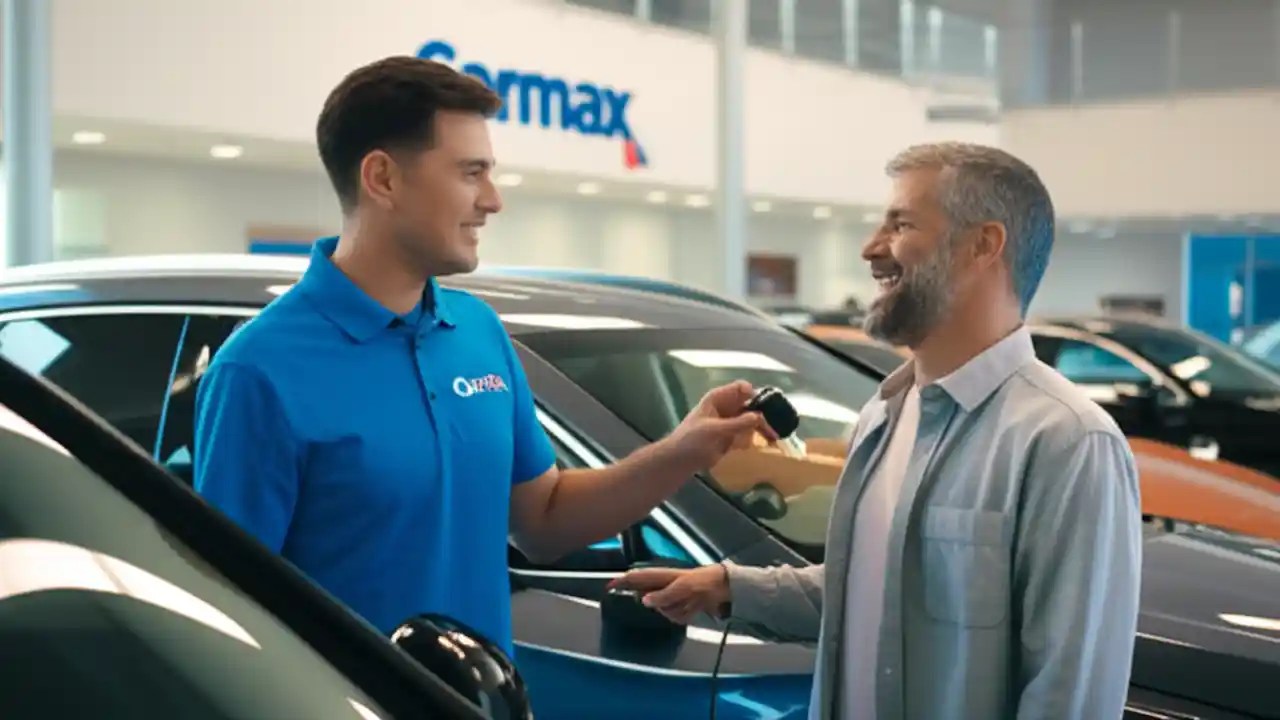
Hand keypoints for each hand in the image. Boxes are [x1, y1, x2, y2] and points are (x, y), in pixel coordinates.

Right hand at [607, 564, 731, 624]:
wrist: (724, 589)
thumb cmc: (702, 581)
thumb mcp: (681, 587)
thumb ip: (662, 595)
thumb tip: (644, 600)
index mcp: (660, 576)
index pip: (635, 577)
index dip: (621, 581)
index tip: (609, 587)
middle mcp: (663, 587)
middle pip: (648, 601)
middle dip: (663, 606)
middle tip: (680, 601)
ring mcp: (671, 599)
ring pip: (662, 612)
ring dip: (677, 611)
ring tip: (691, 603)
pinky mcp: (680, 608)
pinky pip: (674, 618)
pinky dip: (684, 616)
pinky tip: (695, 608)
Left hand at [662, 381, 776, 472]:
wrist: (678, 461)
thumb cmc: (691, 440)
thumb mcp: (715, 430)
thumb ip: (737, 423)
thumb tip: (759, 417)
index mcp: (718, 398)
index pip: (742, 388)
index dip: (755, 395)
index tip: (767, 408)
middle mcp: (726, 407)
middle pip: (750, 404)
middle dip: (764, 412)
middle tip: (778, 426)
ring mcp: (728, 422)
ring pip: (751, 420)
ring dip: (763, 427)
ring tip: (775, 438)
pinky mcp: (730, 438)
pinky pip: (747, 434)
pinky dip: (756, 438)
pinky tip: (767, 444)